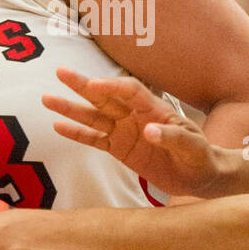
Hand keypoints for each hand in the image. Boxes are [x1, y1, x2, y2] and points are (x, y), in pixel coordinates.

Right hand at [43, 66, 221, 196]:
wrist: (200, 177)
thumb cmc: (201, 157)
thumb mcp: (193, 147)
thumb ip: (172, 137)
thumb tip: (149, 130)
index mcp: (154, 108)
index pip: (130, 90)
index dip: (114, 85)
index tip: (96, 84)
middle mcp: (135, 115)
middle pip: (105, 96)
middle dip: (82, 85)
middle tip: (60, 72)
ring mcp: (124, 131)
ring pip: (93, 116)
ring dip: (71, 108)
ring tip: (47, 98)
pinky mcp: (118, 149)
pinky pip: (94, 140)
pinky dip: (77, 133)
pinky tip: (58, 125)